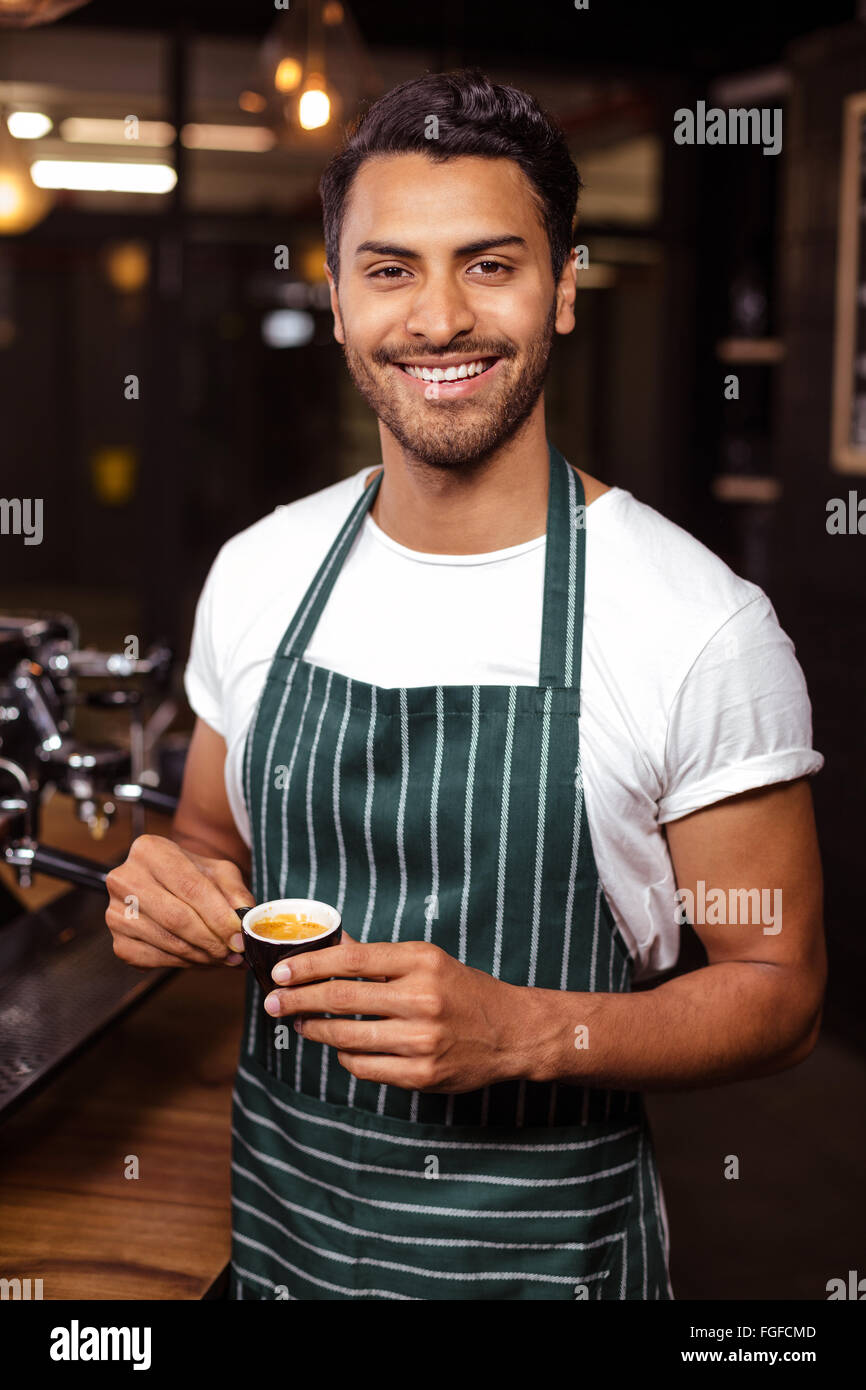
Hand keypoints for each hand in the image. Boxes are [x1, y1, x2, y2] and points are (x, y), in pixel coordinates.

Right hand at [105, 833, 254, 969]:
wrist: (164, 884)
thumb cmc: (192, 875)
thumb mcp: (219, 872)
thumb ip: (235, 893)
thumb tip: (244, 922)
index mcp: (150, 850)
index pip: (191, 888)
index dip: (219, 917)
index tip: (239, 937)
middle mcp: (125, 878)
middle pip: (177, 918)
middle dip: (212, 940)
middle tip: (235, 953)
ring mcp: (116, 912)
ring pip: (167, 941)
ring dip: (202, 955)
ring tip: (224, 957)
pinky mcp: (118, 941)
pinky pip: (155, 959)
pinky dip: (184, 963)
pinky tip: (201, 958)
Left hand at [263, 939, 528, 1091]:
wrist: (511, 1032)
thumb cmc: (463, 990)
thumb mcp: (427, 960)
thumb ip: (380, 958)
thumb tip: (331, 946)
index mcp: (421, 962)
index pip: (351, 959)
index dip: (309, 966)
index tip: (281, 971)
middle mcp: (421, 999)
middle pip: (341, 999)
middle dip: (297, 1000)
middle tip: (272, 1002)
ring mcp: (421, 1040)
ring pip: (346, 1037)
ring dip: (314, 1030)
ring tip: (300, 1023)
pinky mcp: (421, 1075)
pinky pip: (364, 1067)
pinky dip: (345, 1056)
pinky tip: (341, 1048)